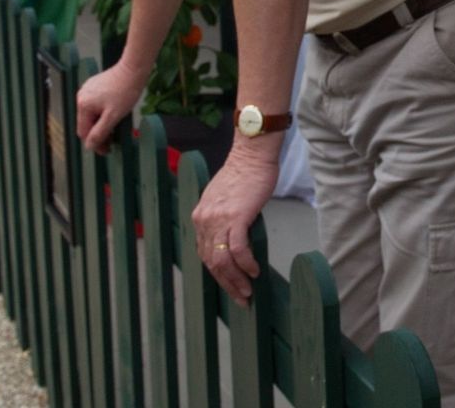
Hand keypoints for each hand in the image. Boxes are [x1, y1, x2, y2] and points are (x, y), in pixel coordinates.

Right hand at [76, 63, 145, 154]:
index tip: (107, 150)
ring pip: (92, 114)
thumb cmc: (125, 93)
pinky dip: (102, 113)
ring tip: (115, 128)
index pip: (83, 132)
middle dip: (98, 134)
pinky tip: (113, 114)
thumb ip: (100, 132)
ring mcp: (87, 90)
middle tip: (112, 142)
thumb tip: (89, 146)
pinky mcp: (95, 85)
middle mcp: (81, 97)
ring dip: (101, 123)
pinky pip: (95, 104)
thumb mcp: (113, 117)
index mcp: (83, 105)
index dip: (94, 144)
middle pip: (87, 123)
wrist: (133, 69)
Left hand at [191, 146, 277, 301]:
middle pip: (212, 262)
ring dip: (236, 280)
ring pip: (223, 260)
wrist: (251, 155)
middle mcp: (204, 220)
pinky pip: (239, 249)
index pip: (205, 254)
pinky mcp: (237, 216)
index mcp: (200, 217)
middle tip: (241, 299)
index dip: (218, 275)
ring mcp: (219, 219)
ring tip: (248, 292)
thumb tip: (231, 239)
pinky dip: (246, 264)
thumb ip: (221, 218)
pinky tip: (254, 271)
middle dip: (227, 284)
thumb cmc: (243, 174)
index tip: (230, 287)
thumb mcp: (222, 199)